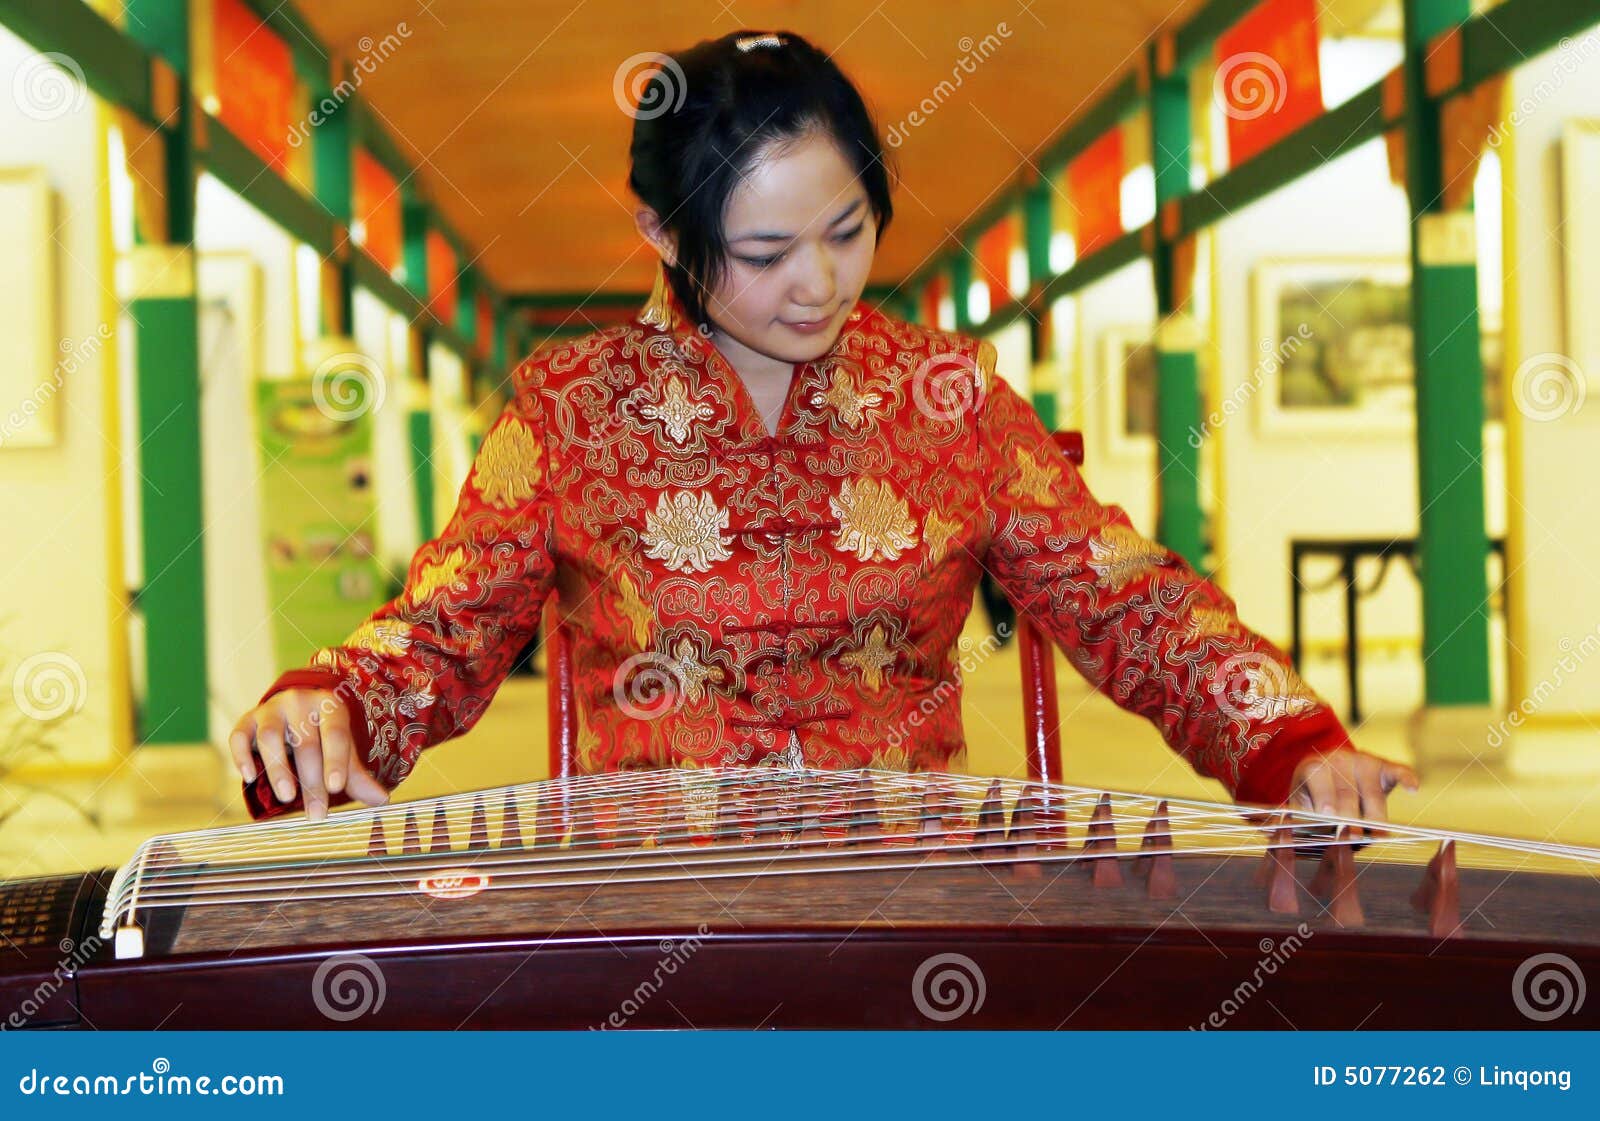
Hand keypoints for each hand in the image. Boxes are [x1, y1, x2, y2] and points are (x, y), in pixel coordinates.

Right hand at [227, 688, 389, 821]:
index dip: (335, 760)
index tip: (336, 787)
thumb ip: (356, 775)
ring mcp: (271, 709)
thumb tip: (382, 801)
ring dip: (279, 769)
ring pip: (271, 738)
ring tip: (287, 798)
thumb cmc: (321, 734)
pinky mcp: (247, 720)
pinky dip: (242, 756)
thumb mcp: (341, 748)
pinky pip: (239, 736)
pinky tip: (250, 777)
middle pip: (305, 743)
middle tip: (316, 814)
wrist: (294, 710)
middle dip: (311, 781)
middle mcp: (300, 702)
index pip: (335, 734)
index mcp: (330, 706)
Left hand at [1290, 748, 1417, 838]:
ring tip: (1376, 836)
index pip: (1317, 775)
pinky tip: (1412, 789)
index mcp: (1313, 765)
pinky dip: (1406, 779)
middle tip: (1352, 837)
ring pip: (1372, 792)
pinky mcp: (1384, 767)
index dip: (1323, 795)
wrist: (1330, 773)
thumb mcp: (1300, 803)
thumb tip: (1289, 835)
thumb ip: (1298, 818)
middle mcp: (1338, 758)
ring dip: (1375, 817)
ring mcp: (1363, 761)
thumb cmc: (1313, 795)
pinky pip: (1397, 771)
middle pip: (1346, 791)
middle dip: (1350, 817)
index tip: (1328, 815)